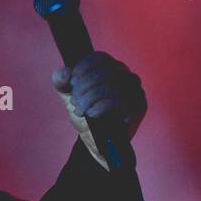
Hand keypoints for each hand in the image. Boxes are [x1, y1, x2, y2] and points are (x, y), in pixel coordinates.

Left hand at [50, 51, 146, 168]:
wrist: (99, 141)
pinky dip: (102, 107)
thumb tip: (64, 72)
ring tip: (80, 110)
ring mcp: (135, 90)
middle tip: (74, 102)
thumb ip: (62, 82)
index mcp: (110, 68)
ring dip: (90, 99)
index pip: (98, 58)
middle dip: (83, 88)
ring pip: (111, 86)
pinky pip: (121, 101)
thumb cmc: (87, 115)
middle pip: (104, 72)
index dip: (82, 68)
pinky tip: (92, 114)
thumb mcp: (69, 97)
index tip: (71, 83)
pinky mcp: (139, 106)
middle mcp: (126, 75)